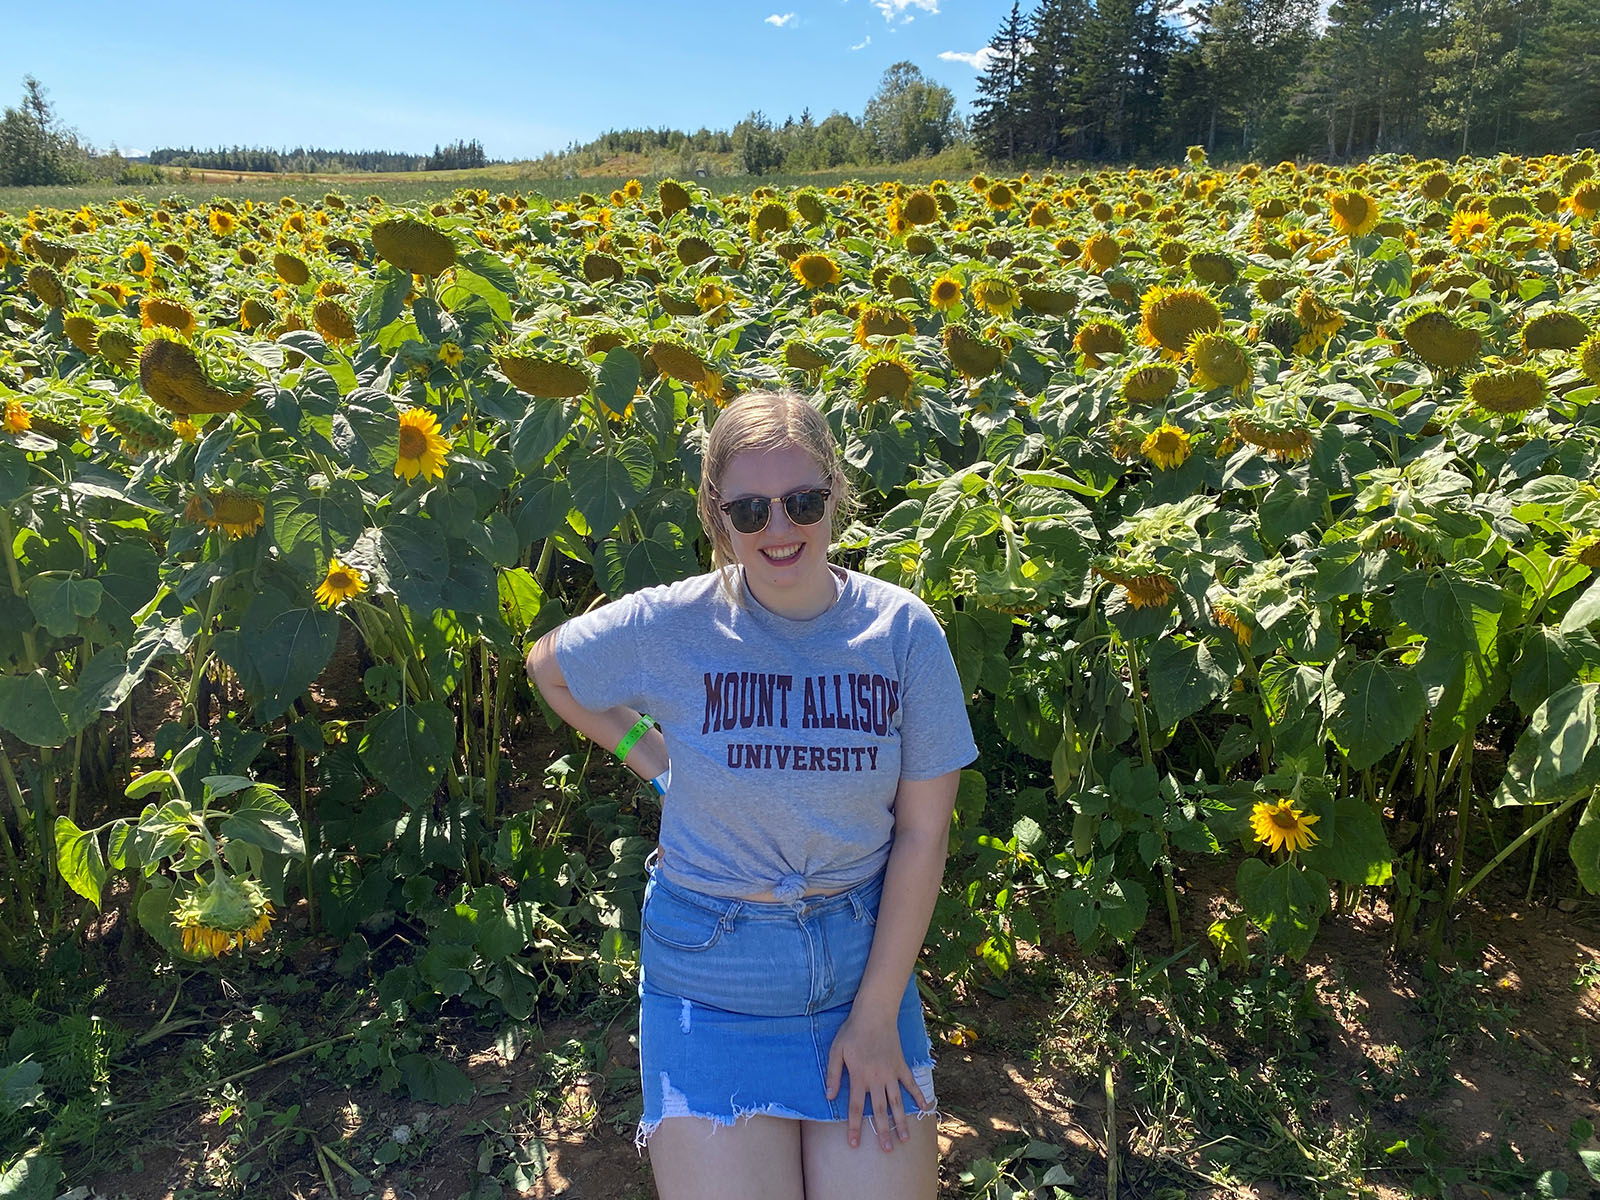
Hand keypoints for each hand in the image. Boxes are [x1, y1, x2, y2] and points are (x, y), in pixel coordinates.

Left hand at [824, 1009, 928, 1151]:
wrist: (874, 1014)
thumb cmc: (852, 1032)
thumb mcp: (836, 1051)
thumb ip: (833, 1074)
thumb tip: (830, 1096)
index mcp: (860, 1077)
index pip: (857, 1108)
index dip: (855, 1127)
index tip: (855, 1144)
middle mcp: (877, 1079)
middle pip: (880, 1110)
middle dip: (883, 1132)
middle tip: (887, 1150)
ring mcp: (891, 1073)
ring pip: (897, 1102)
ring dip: (901, 1121)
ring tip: (905, 1139)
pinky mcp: (901, 1065)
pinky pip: (911, 1083)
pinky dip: (918, 1095)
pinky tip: (925, 1108)